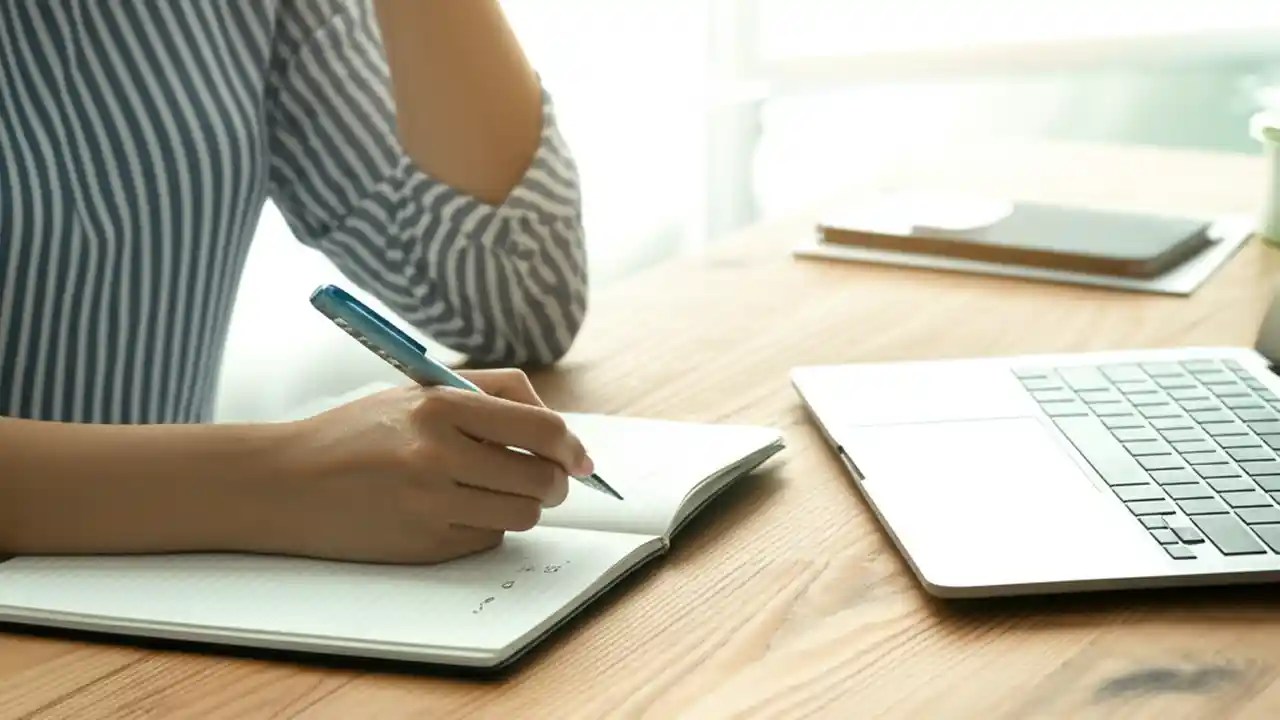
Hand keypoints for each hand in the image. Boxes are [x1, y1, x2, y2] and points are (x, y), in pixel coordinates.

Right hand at [257, 370, 591, 563]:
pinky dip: (486, 526)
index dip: (573, 447)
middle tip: (547, 479)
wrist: (285, 483)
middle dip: (555, 482)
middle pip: (541, 479)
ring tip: (493, 491)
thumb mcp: (418, 390)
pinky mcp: (424, 545)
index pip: (542, 429)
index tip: (581, 458)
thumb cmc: (358, 431)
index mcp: (440, 406)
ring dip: (522, 506)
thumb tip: (558, 430)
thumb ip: (490, 396)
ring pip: (522, 514)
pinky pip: (488, 539)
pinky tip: (455, 510)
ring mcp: (430, 504)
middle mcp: (437, 454)